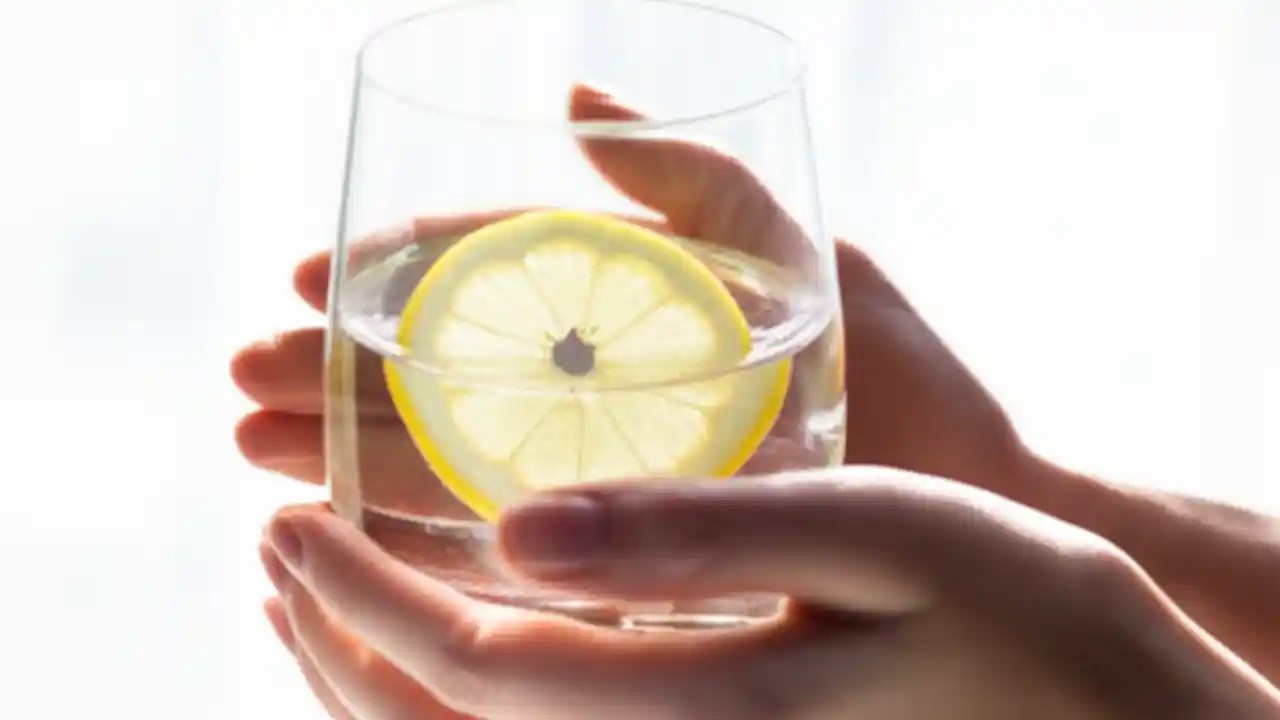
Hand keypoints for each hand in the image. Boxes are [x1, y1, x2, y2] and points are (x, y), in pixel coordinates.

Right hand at [231, 86, 1028, 517]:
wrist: (978, 511)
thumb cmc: (907, 378)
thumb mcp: (805, 253)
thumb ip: (692, 183)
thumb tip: (564, 98)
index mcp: (636, 302)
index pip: (490, 274)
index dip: (395, 272)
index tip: (305, 278)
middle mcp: (606, 386)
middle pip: (447, 369)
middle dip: (339, 371)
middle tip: (243, 377)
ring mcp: (610, 469)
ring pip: (453, 453)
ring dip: (347, 450)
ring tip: (258, 446)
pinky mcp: (626, 545)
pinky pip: (505, 535)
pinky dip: (421, 530)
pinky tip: (341, 523)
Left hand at [259, 468, 1279, 719]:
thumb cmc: (1019, 613)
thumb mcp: (877, 540)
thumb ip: (698, 537)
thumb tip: (516, 525)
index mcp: (691, 713)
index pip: (467, 665)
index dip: (360, 592)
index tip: (295, 515)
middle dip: (336, 640)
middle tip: (279, 536)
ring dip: (372, 679)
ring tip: (318, 592)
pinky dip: (450, 702)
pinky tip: (449, 635)